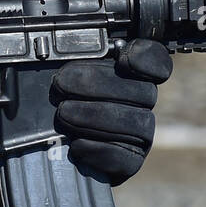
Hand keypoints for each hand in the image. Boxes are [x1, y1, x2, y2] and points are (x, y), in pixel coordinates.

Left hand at [51, 39, 171, 184]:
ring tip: (63, 113)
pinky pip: (125, 158)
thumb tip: (59, 44)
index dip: (146, 58)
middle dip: (97, 85)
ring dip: (94, 117)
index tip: (121, 58)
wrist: (49, 146)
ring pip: (136, 124)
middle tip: (60, 84)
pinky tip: (76, 144)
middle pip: (143, 91)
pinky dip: (98, 149)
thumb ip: (69, 57)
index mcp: (131, 75)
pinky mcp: (130, 162)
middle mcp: (142, 103)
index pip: (156, 62)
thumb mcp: (60, 74)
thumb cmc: (57, 100)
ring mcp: (140, 135)